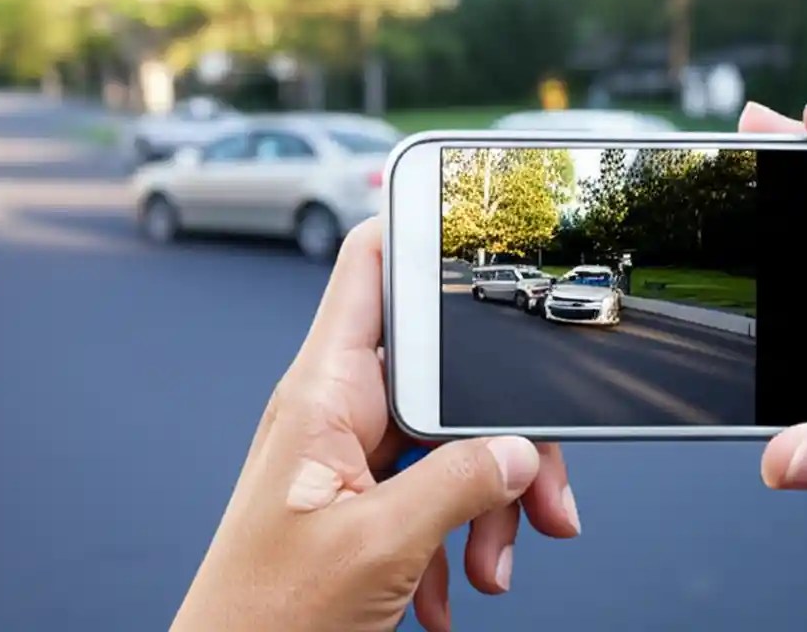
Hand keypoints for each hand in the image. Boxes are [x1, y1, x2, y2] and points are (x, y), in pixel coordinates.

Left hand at [171, 219, 580, 631]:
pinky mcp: (367, 500)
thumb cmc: (264, 619)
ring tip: (491, 569)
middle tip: (541, 495)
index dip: (418, 226)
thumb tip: (522, 451)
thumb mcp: (380, 545)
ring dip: (490, 505)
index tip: (475, 215)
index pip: (369, 268)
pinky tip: (453, 588)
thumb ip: (461, 483)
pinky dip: (461, 538)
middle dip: (504, 436)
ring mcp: (354, 456)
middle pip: (447, 374)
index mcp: (323, 393)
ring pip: (453, 440)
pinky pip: (437, 489)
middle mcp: (338, 411)